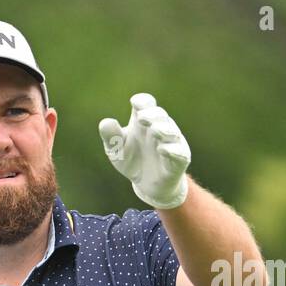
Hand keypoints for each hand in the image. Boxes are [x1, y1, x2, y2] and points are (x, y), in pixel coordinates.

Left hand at [98, 93, 190, 209]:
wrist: (145, 184)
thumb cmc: (131, 160)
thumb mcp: (116, 149)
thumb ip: (111, 136)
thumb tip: (105, 122)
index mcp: (144, 120)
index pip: (146, 103)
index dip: (142, 101)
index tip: (135, 103)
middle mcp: (160, 127)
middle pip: (160, 114)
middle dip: (152, 115)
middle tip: (142, 118)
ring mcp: (172, 142)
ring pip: (171, 131)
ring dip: (163, 129)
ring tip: (154, 131)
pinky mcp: (180, 158)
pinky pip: (180, 152)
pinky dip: (172, 150)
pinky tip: (162, 150)